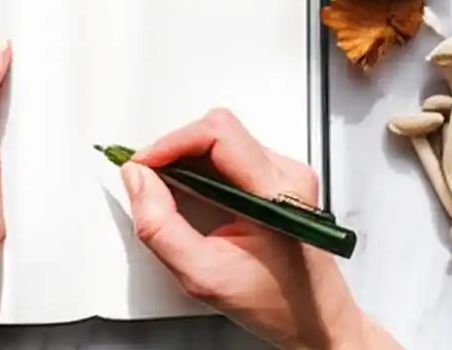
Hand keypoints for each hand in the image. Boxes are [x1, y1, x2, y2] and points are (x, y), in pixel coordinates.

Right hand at [122, 109, 397, 349]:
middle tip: (147, 177)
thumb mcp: (203, 276)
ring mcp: (286, 174)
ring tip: (167, 190)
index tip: (143, 164)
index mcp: (276, 194)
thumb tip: (137, 180)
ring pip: (222, 140)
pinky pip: (231, 155)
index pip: (220, 135)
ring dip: (186, 159)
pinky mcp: (278, 179)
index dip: (172, 142)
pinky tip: (192, 195)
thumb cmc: (275, 304)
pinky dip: (201, 168)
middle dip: (174, 150)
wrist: (315, 318)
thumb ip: (161, 227)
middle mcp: (288, 175)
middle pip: (219, 132)